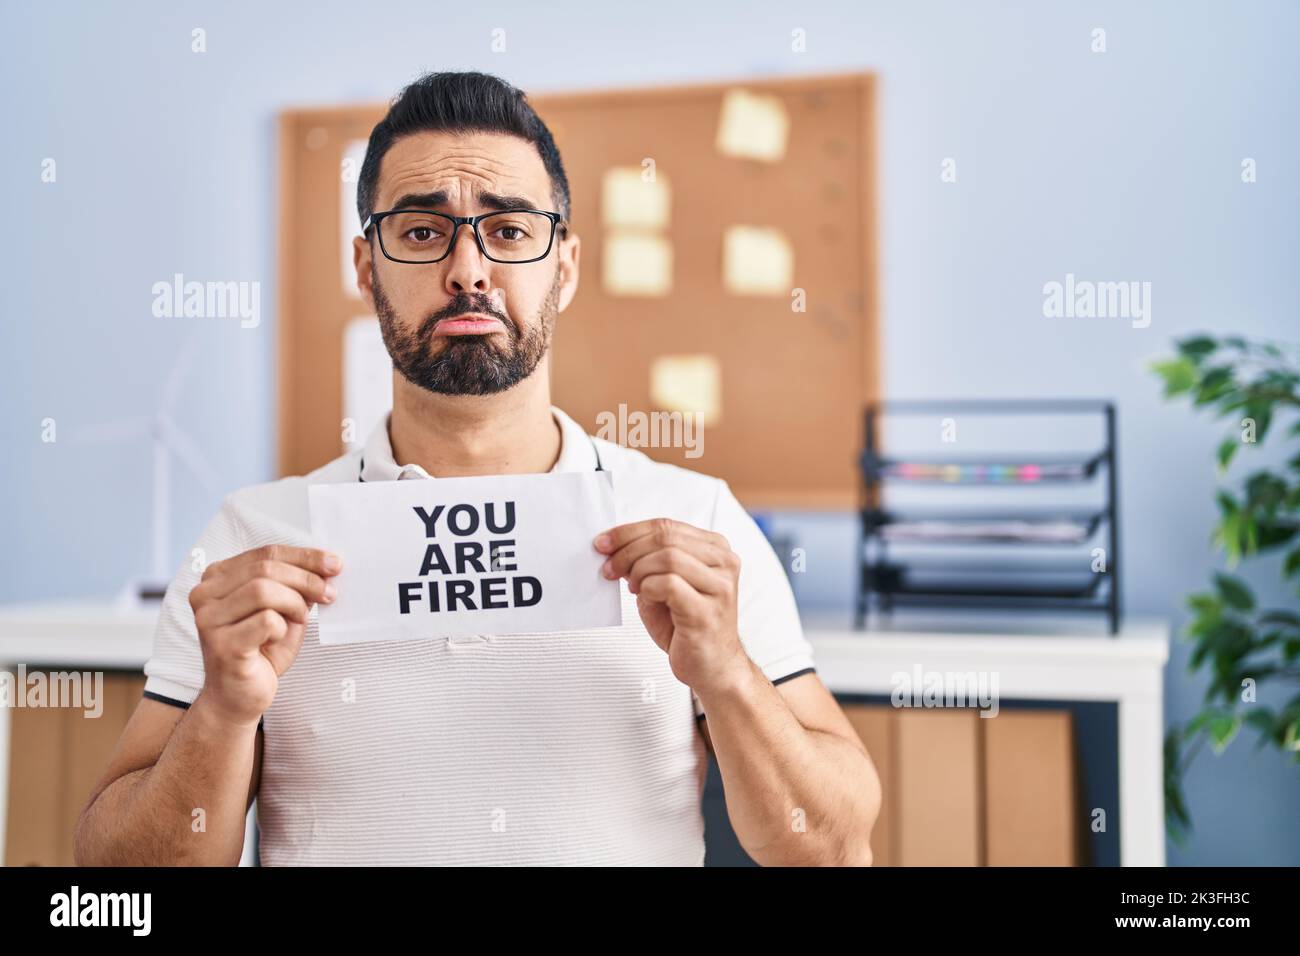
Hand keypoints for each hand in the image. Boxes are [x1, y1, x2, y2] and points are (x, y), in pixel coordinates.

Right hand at [189, 544, 341, 725]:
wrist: (238, 697)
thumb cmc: (261, 652)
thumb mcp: (283, 610)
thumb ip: (296, 586)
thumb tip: (326, 565)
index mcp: (217, 578)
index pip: (266, 552)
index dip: (305, 556)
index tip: (335, 564)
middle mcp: (205, 595)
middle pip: (266, 568)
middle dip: (307, 578)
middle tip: (329, 594)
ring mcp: (208, 620)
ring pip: (263, 590)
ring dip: (294, 603)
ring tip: (299, 619)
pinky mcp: (221, 644)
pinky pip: (265, 621)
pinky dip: (282, 628)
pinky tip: (276, 640)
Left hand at [594, 518, 748, 695]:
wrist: (712, 666)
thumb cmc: (688, 627)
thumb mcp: (665, 585)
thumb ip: (648, 563)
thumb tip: (614, 547)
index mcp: (715, 549)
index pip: (667, 526)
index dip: (629, 532)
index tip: (604, 543)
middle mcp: (724, 562)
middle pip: (666, 538)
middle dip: (628, 550)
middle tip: (609, 567)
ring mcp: (719, 586)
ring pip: (667, 557)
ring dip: (638, 571)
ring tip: (633, 588)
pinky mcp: (707, 610)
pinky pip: (668, 584)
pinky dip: (648, 588)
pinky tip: (646, 598)